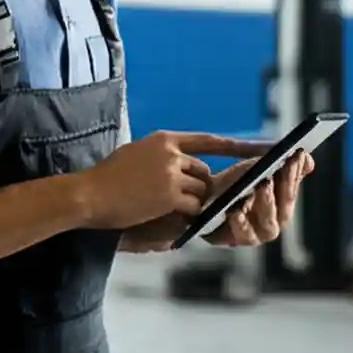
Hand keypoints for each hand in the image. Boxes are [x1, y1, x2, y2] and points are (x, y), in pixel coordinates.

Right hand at [76, 130, 272, 229]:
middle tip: (172, 197)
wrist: (88, 194)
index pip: (208, 141)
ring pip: (200, 190)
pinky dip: (184, 213)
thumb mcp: (134, 155)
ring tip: (157, 203)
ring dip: (187, 201)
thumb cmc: (106, 178)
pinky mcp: (170, 194)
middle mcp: (171, 153)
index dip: (237, 146)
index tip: (264, 148)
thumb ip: (161, 157)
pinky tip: (160, 212)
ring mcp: (172, 173)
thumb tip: (184, 169)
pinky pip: (193, 206)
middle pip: (204, 172)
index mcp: (163, 139)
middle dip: (196, 187)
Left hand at [203, 150, 315, 246]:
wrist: (197, 197)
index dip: (294, 174)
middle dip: (283, 189)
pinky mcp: (229, 240)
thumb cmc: (230, 184)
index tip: (296, 154)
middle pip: (283, 210)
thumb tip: (309, 159)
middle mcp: (271, 225)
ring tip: (260, 186)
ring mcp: (252, 236)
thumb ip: (279, 164)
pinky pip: (240, 236)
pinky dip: (241, 223)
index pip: (291, 191)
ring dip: (266, 205)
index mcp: (280, 208)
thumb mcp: (252, 169)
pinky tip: (237, 211)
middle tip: (275, 172)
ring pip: (267, 226)